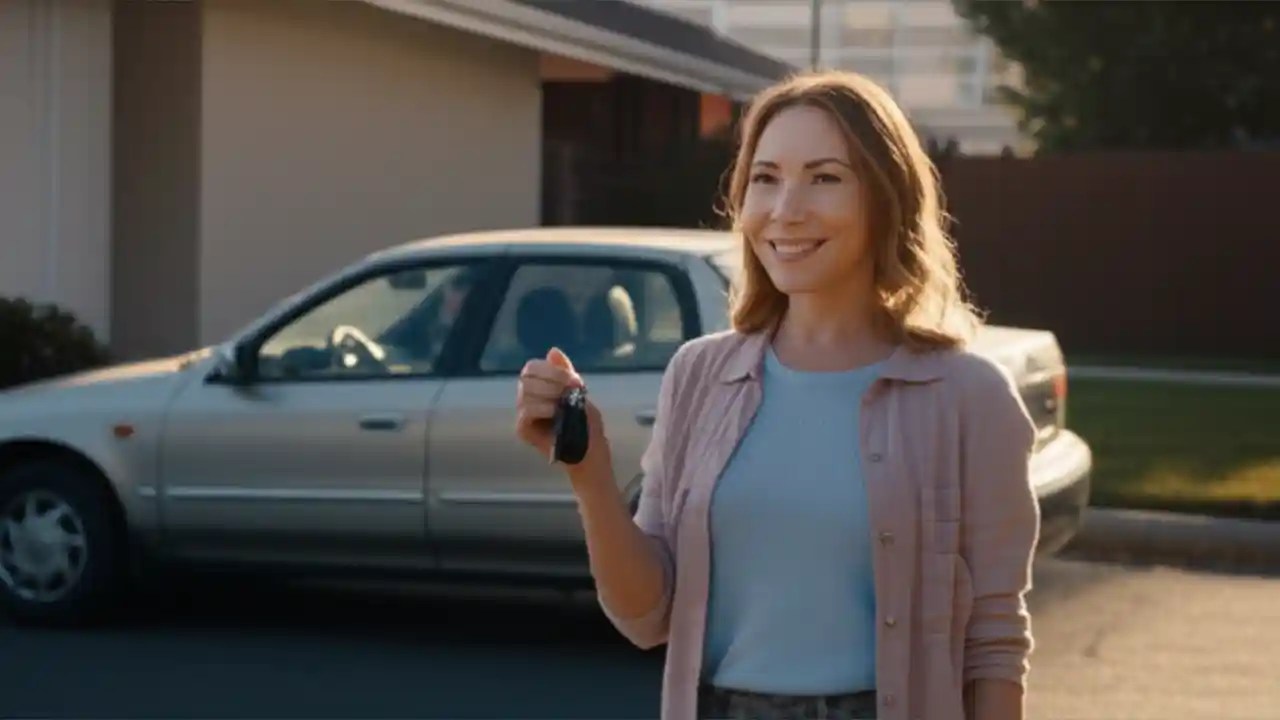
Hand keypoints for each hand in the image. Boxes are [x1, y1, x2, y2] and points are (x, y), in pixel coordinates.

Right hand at [516, 348, 606, 463]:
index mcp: (538, 386)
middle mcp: (526, 397)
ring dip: (550, 394)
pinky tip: (555, 412)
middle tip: (571, 392)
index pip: (532, 367)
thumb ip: (564, 372)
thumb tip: (552, 350)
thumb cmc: (585, 423)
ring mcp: (523, 414)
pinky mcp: (522, 429)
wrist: (590, 451)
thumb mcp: (578, 391)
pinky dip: (543, 408)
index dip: (552, 370)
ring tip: (564, 404)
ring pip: (526, 392)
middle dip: (553, 382)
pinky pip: (526, 411)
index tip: (573, 380)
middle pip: (527, 377)